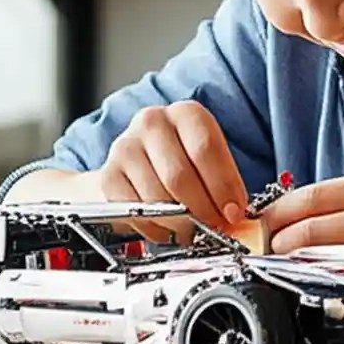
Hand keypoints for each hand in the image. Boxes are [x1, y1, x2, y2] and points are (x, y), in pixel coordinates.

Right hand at [98, 100, 248, 243]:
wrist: (139, 164)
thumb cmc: (184, 161)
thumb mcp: (210, 161)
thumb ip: (226, 183)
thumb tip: (235, 214)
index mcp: (186, 114)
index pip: (205, 148)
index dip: (222, 186)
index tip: (233, 212)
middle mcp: (152, 123)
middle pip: (179, 175)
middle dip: (202, 209)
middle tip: (214, 225)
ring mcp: (126, 147)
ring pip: (156, 197)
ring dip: (179, 223)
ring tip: (192, 229)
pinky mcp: (108, 175)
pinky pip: (133, 211)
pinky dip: (155, 228)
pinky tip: (167, 227)